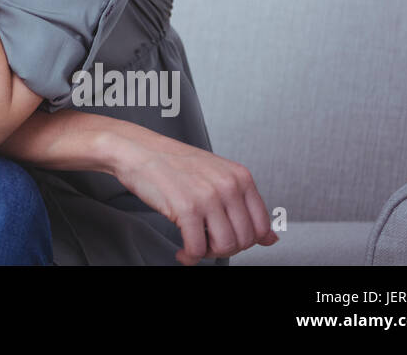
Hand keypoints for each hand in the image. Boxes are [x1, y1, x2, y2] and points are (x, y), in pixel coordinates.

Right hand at [110, 131, 279, 264]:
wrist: (137, 149)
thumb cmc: (172, 162)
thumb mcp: (217, 175)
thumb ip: (243, 204)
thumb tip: (270, 238)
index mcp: (240, 176)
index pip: (262, 225)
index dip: (246, 240)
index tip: (229, 239)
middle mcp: (228, 185)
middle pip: (244, 240)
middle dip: (225, 249)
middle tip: (208, 244)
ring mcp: (208, 196)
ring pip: (224, 246)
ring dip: (208, 254)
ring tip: (195, 247)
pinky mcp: (186, 208)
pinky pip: (197, 247)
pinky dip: (190, 257)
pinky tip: (183, 251)